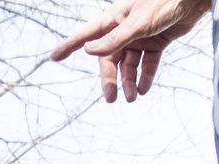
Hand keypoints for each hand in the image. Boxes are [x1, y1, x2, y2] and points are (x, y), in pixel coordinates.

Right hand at [50, 0, 210, 101]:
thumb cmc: (165, 2)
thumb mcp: (138, 23)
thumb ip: (115, 39)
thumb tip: (90, 52)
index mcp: (114, 18)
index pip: (87, 35)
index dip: (70, 45)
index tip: (54, 57)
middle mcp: (124, 28)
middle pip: (110, 57)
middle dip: (110, 78)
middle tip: (111, 98)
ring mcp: (141, 35)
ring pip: (129, 63)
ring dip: (129, 81)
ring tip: (132, 98)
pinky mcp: (157, 41)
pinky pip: (147, 63)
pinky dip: (145, 76)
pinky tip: (143, 89)